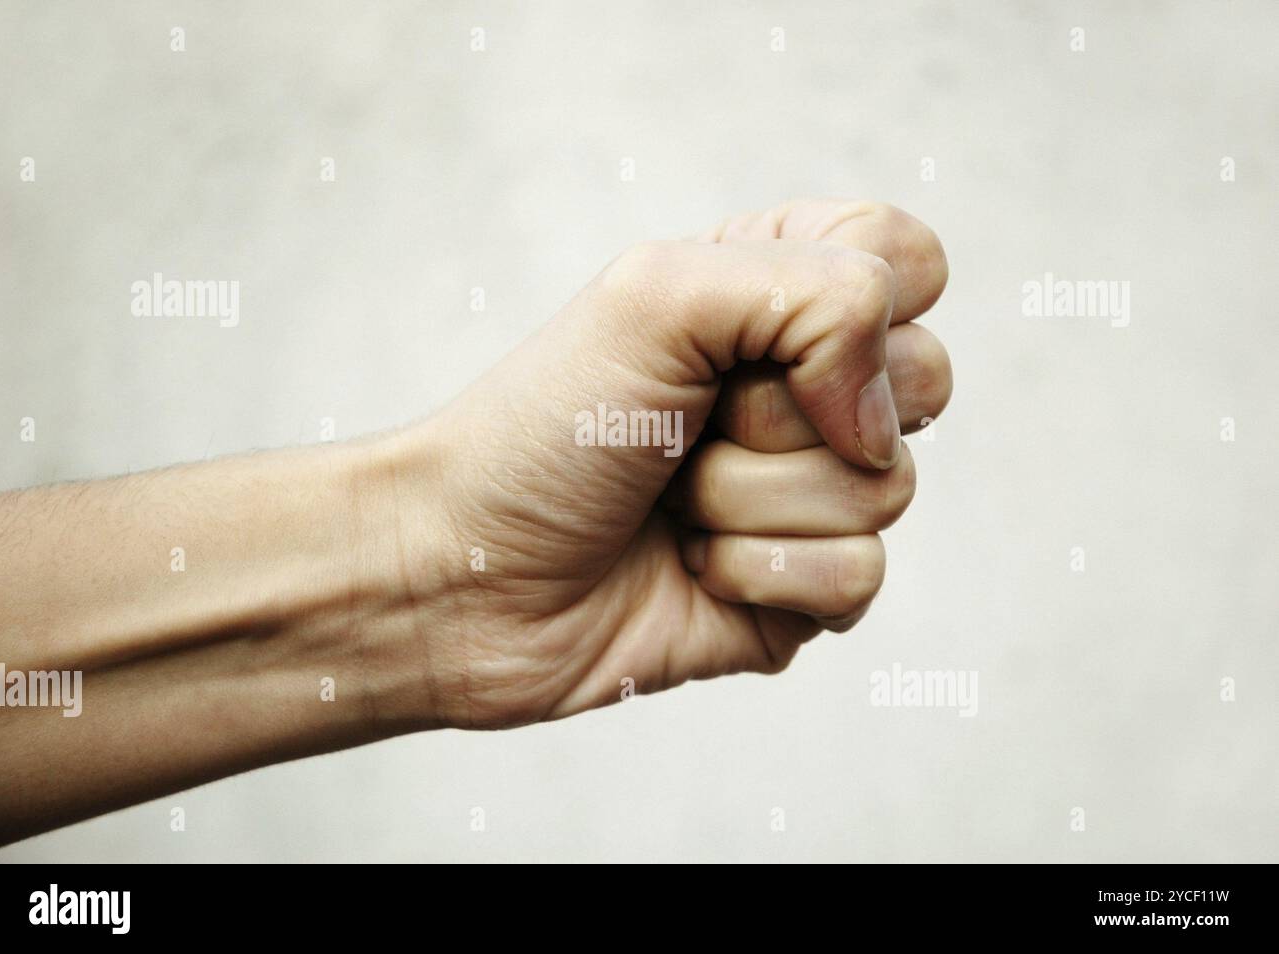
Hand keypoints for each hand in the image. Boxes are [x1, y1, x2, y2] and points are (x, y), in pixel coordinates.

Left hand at [389, 199, 951, 728]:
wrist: (464, 573)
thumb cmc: (542, 429)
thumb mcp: (657, 296)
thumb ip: (818, 292)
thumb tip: (884, 421)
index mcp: (775, 298)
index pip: (907, 261)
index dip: (854, 304)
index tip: (744, 337)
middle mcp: (805, 391)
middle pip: (922, 383)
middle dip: (784, 416)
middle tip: (691, 428)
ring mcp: (809, 494)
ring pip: (886, 492)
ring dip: (751, 502)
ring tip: (671, 506)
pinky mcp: (802, 590)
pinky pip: (859, 579)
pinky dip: (760, 576)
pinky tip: (692, 568)